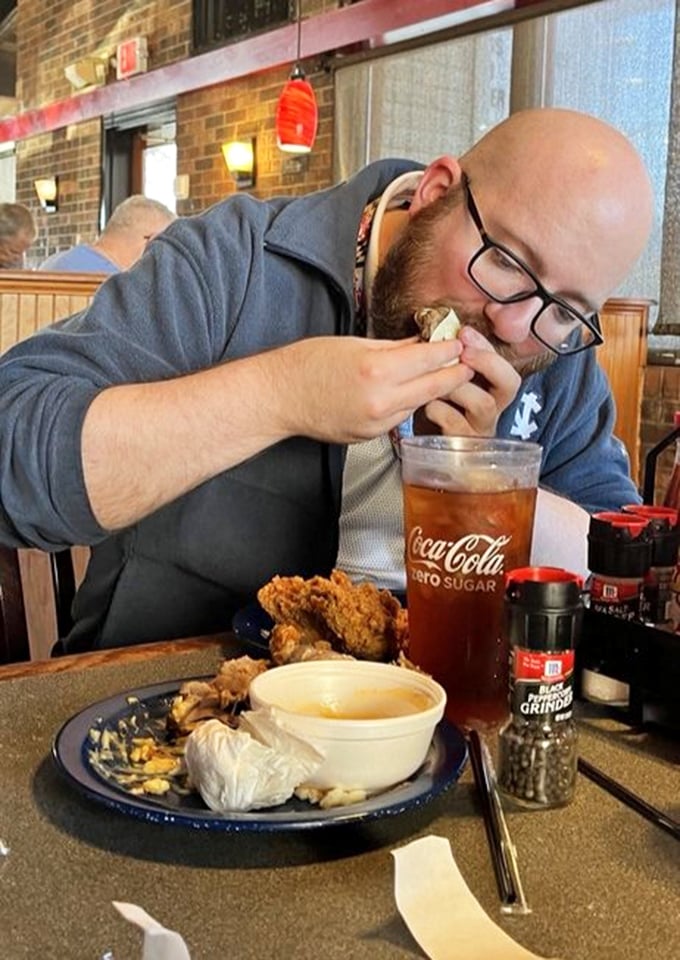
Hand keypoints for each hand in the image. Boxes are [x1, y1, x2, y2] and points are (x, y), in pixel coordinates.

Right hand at [275, 335, 473, 442]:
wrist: (281, 397)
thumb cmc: (309, 364)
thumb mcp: (354, 344)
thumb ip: (395, 347)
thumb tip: (423, 343)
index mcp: (377, 370)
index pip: (430, 358)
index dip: (450, 349)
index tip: (461, 343)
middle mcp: (381, 400)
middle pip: (435, 386)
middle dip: (455, 373)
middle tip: (468, 362)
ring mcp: (377, 423)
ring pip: (420, 404)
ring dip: (433, 390)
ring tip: (442, 375)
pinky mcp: (371, 436)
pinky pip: (400, 418)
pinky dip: (408, 404)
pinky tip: (408, 393)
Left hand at [417, 325, 520, 435]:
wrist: (423, 445)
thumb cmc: (435, 407)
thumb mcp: (446, 381)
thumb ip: (450, 361)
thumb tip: (442, 335)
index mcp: (490, 389)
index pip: (502, 364)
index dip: (485, 347)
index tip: (464, 332)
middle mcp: (492, 409)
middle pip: (509, 383)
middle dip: (487, 363)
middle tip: (463, 354)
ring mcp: (479, 429)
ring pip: (483, 403)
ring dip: (458, 387)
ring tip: (437, 382)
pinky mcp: (462, 446)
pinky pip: (456, 424)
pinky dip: (439, 410)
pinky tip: (427, 406)